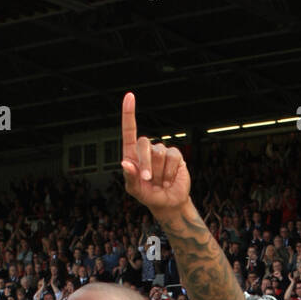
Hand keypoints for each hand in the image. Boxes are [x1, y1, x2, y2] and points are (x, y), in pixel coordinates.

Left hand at [120, 92, 190, 215]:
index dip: (129, 113)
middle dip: (145, 163)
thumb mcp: (135, 190)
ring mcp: (162, 151)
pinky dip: (169, 173)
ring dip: (158, 172)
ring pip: (159, 153)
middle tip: (147, 179)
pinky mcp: (175, 156)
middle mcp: (147, 149)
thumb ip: (129, 177)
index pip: (129, 131)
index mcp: (133, 154)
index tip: (130, 96)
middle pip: (144, 143)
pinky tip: (168, 181)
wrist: (168, 203)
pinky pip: (171, 158)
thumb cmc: (148, 195)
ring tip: (159, 183)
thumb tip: (125, 163)